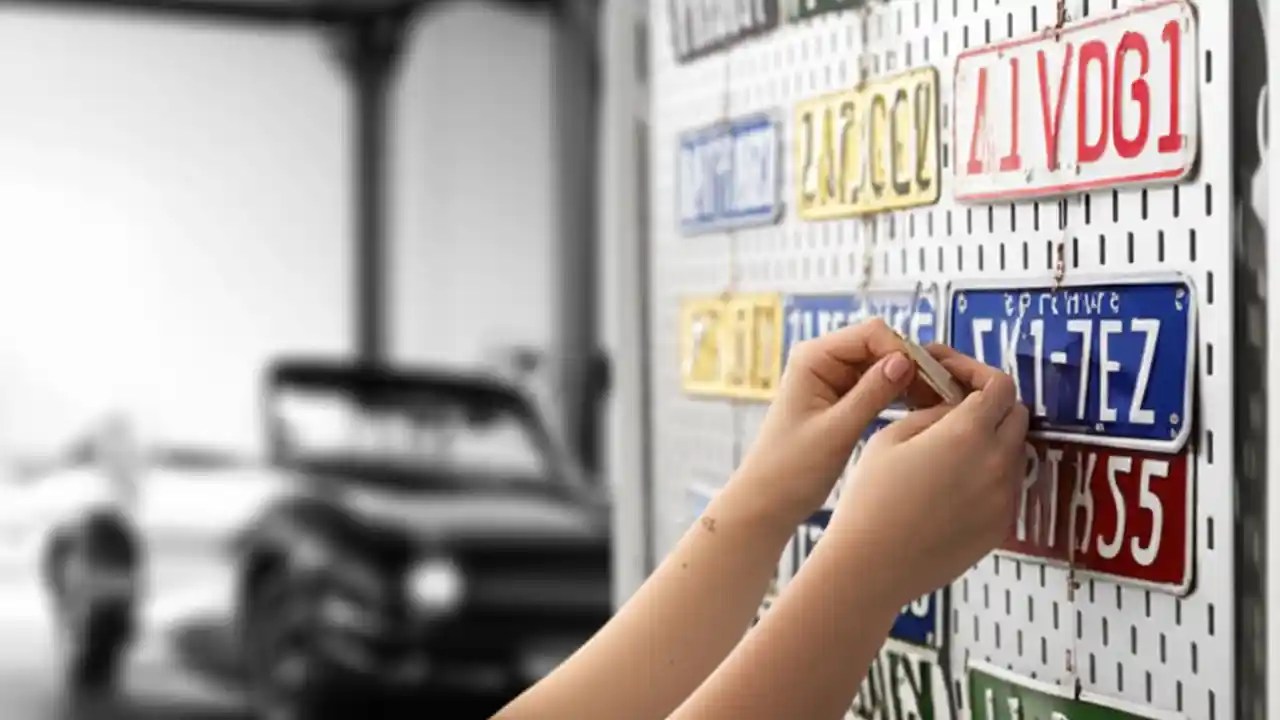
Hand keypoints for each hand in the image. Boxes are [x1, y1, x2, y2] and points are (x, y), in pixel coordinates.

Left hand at [730, 319, 946, 530]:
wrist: (768, 499)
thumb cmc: (790, 468)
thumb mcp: (837, 431)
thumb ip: (872, 394)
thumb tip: (905, 361)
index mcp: (813, 357)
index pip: (872, 333)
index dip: (905, 352)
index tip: (932, 380)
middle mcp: (822, 359)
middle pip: (882, 345)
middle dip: (913, 366)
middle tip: (944, 395)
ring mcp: (833, 377)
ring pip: (884, 365)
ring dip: (911, 381)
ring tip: (938, 405)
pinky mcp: (842, 397)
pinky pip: (879, 385)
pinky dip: (900, 395)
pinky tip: (922, 411)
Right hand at [832, 347, 1028, 605]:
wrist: (871, 567)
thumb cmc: (870, 500)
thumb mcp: (890, 437)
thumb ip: (932, 414)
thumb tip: (953, 407)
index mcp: (968, 434)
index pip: (1000, 386)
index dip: (977, 373)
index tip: (954, 376)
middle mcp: (997, 464)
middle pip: (1017, 416)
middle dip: (990, 404)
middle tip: (955, 407)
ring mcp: (1004, 499)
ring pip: (1015, 452)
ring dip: (992, 441)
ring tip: (950, 449)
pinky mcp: (1001, 528)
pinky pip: (1007, 487)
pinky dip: (989, 475)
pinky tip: (953, 484)